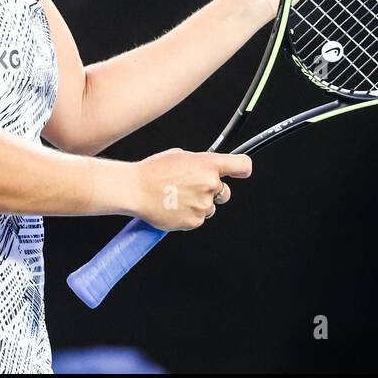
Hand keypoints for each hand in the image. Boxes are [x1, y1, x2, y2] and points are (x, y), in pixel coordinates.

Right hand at [132, 148, 252, 230]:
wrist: (135, 190)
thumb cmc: (153, 171)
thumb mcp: (180, 156)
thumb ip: (200, 163)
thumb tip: (208, 170)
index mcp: (208, 164)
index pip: (242, 165)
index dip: (242, 169)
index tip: (240, 172)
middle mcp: (210, 184)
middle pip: (225, 191)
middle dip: (213, 191)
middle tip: (193, 188)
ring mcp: (203, 204)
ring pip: (210, 207)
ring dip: (198, 203)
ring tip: (177, 197)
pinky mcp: (195, 221)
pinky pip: (198, 219)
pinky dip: (188, 215)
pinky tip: (174, 207)